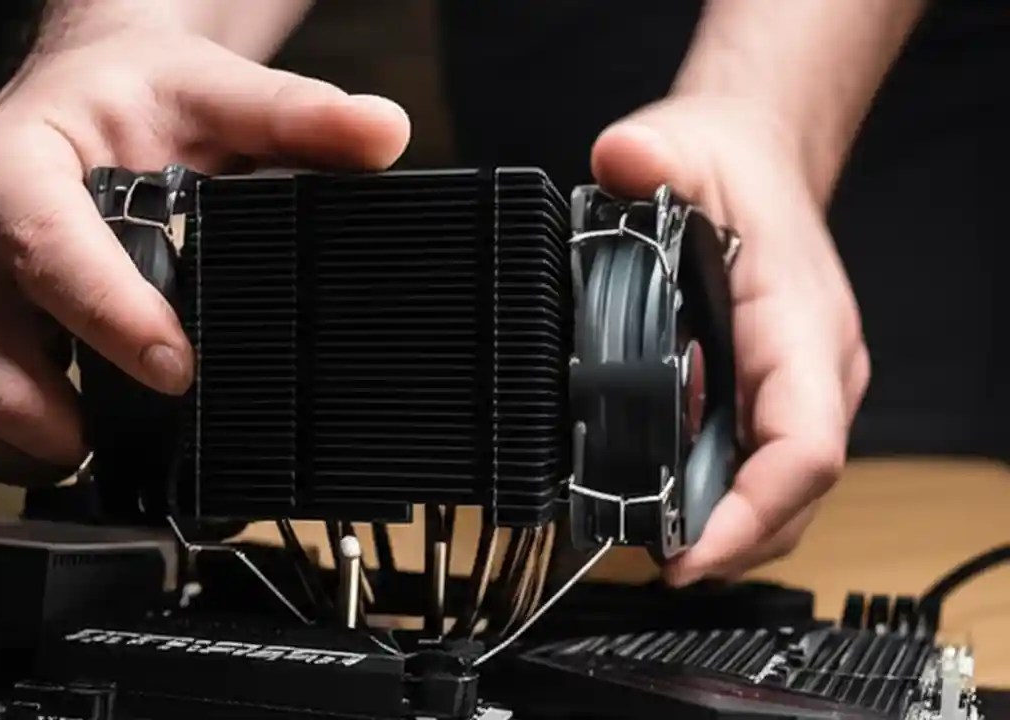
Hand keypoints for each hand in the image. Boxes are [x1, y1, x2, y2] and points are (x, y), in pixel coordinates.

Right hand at [0, 24, 409, 485]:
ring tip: (120, 432)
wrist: (76, 93)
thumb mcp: (213, 91)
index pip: (45, 255)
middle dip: (81, 414)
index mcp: (2, 162)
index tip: (178, 368)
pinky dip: (14, 451)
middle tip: (168, 413)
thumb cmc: (131, 95)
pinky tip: (76, 428)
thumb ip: (295, 117)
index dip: (112, 321)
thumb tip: (381, 134)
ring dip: (49, 443)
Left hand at [590, 96, 869, 584]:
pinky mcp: (774, 396)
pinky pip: (761, 471)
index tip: (692, 551)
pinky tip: (669, 509)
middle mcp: (817, 370)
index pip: (805, 444)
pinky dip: (721, 502)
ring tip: (654, 545)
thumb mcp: (681, 147)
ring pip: (781, 493)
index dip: (753, 511)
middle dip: (730, 541)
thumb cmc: (731, 169)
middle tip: (655, 562)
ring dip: (724, 531)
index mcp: (802, 325)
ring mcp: (801, 389)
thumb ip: (649, 153)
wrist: (752, 162)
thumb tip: (617, 160)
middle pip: (794, 494)